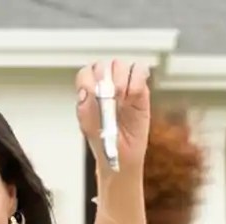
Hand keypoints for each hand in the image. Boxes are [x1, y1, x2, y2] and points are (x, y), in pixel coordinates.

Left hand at [75, 59, 150, 177]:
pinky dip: (137, 80)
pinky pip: (140, 71)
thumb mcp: (89, 128)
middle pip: (104, 65)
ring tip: (123, 99)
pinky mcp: (140, 89)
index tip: (94, 93)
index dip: (90, 79)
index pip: (86, 72)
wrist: (123, 157)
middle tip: (111, 98)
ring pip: (121, 65)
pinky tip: (134, 97)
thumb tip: (85, 90)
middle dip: (106, 80)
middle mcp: (105, 85)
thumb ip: (85, 108)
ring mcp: (124, 85)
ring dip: (122, 80)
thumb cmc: (104, 143)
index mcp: (89, 92)